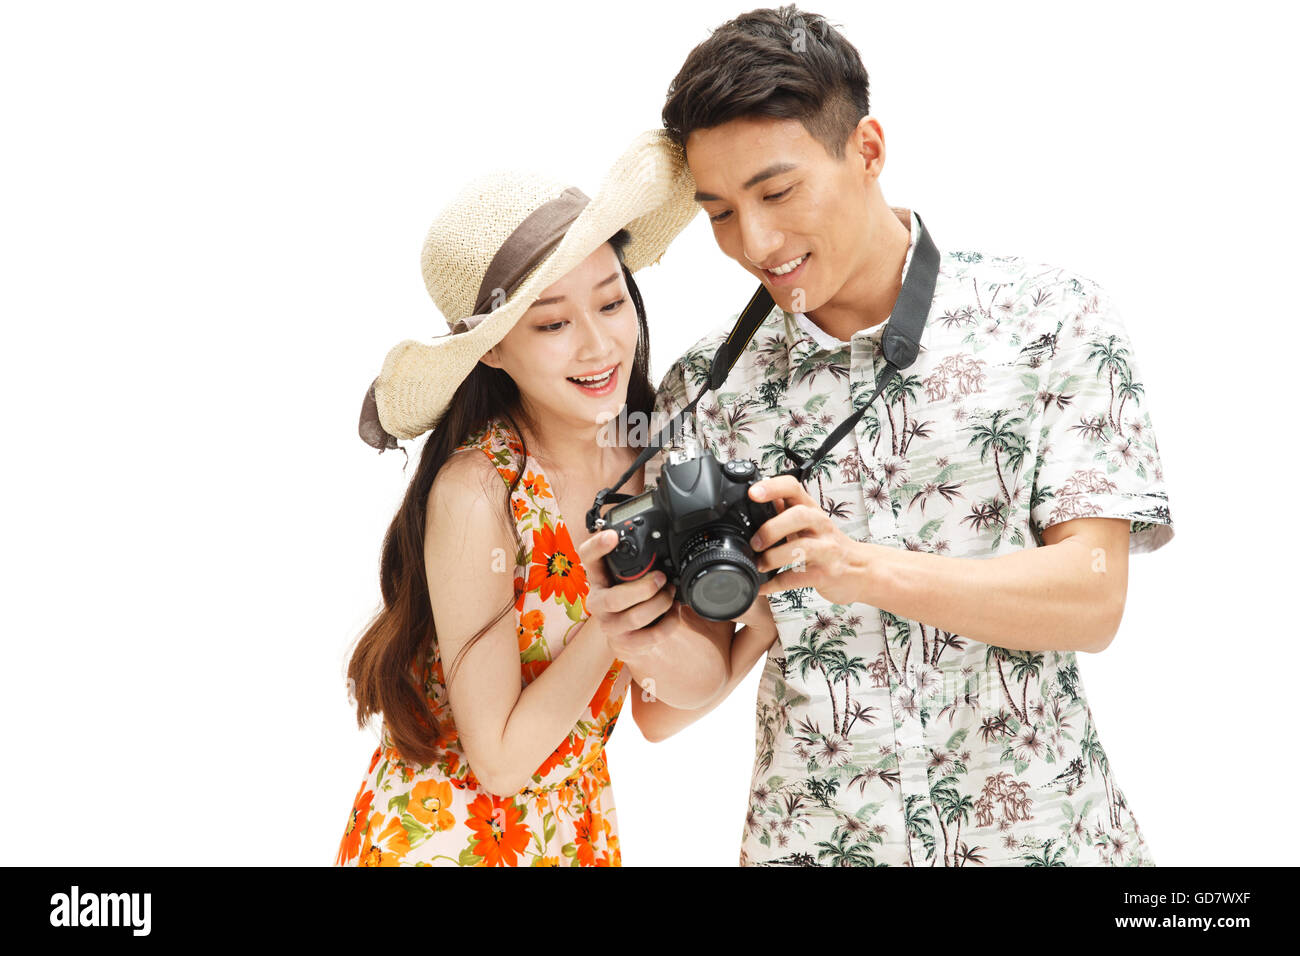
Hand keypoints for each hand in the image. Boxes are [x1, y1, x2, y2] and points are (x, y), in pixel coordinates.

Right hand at [576, 529, 676, 656]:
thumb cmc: (631, 599)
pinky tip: (674, 611)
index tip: (612, 535)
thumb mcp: (628, 578)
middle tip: (662, 578)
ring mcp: (609, 626)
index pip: (587, 558)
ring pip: (636, 618)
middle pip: (614, 599)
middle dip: (644, 588)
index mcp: (597, 578)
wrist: (629, 636)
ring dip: (660, 603)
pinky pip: (651, 635)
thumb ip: (637, 562)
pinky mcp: (625, 644)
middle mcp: (597, 602)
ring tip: (671, 593)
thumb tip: (662, 541)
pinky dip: (670, 622)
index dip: (597, 546)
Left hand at [748, 475, 872, 606]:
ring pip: (801, 547)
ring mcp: (826, 549)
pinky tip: (762, 586)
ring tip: (760, 565)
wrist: (863, 570)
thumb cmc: (830, 545)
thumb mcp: (811, 523)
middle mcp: (820, 525)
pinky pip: (797, 578)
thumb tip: (757, 497)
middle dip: (771, 528)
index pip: (793, 487)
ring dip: (773, 558)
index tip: (752, 493)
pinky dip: (774, 584)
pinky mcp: (825, 574)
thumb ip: (786, 511)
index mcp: (812, 510)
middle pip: (799, 515)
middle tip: (755, 543)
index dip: (772, 487)